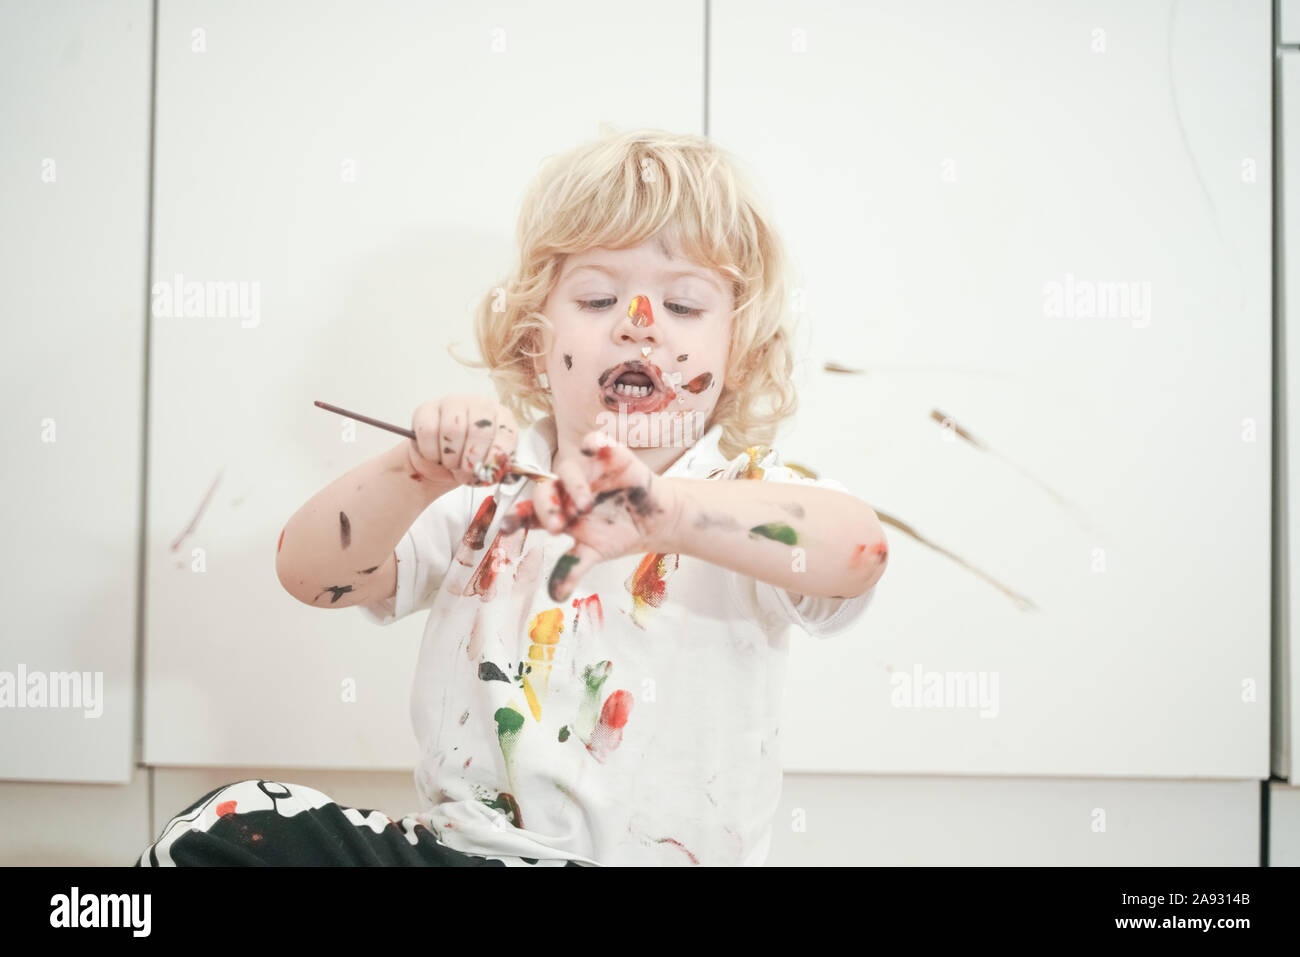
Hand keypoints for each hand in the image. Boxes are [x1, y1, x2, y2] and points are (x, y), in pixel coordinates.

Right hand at [407, 395, 517, 487]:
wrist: (438, 462)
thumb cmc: (467, 462)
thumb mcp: (486, 468)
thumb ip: (494, 469)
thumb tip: (494, 472)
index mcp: (502, 418)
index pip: (506, 433)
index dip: (496, 457)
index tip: (487, 471)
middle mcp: (479, 405)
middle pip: (479, 430)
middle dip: (471, 459)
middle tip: (465, 471)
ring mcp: (452, 403)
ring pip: (452, 429)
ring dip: (451, 457)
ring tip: (450, 464)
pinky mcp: (426, 409)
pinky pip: (428, 430)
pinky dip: (431, 452)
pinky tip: (435, 456)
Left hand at [501, 431, 681, 601]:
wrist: (656, 520)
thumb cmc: (618, 534)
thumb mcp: (594, 554)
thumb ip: (573, 569)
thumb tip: (555, 597)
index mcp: (558, 511)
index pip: (531, 512)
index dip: (517, 517)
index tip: (506, 528)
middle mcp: (567, 488)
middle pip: (546, 489)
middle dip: (546, 506)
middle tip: (558, 526)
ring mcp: (588, 470)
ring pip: (568, 469)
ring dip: (573, 486)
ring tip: (585, 506)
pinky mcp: (610, 456)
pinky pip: (597, 443)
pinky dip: (594, 443)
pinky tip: (592, 449)